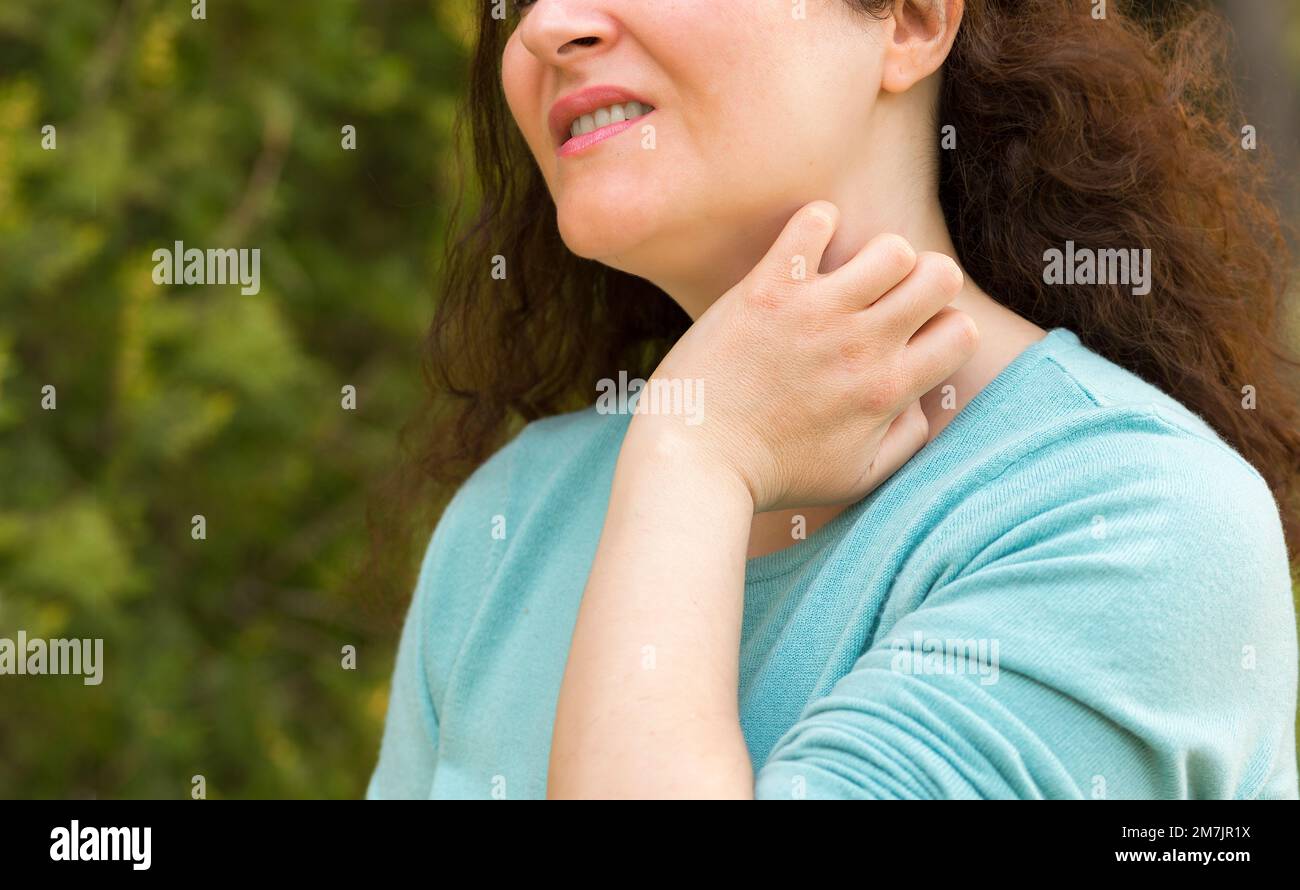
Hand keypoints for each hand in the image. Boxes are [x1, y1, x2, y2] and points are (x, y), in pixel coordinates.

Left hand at [629, 200, 978, 511]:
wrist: (694, 462)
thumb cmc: (772, 474)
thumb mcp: (855, 478)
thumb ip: (906, 441)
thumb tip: (923, 397)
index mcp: (886, 391)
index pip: (963, 332)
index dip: (943, 328)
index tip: (909, 338)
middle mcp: (861, 347)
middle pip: (942, 276)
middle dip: (924, 281)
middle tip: (884, 299)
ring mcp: (815, 314)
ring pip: (892, 247)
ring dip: (875, 255)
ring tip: (845, 276)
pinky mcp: (767, 290)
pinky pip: (814, 223)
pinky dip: (817, 224)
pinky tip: (803, 254)